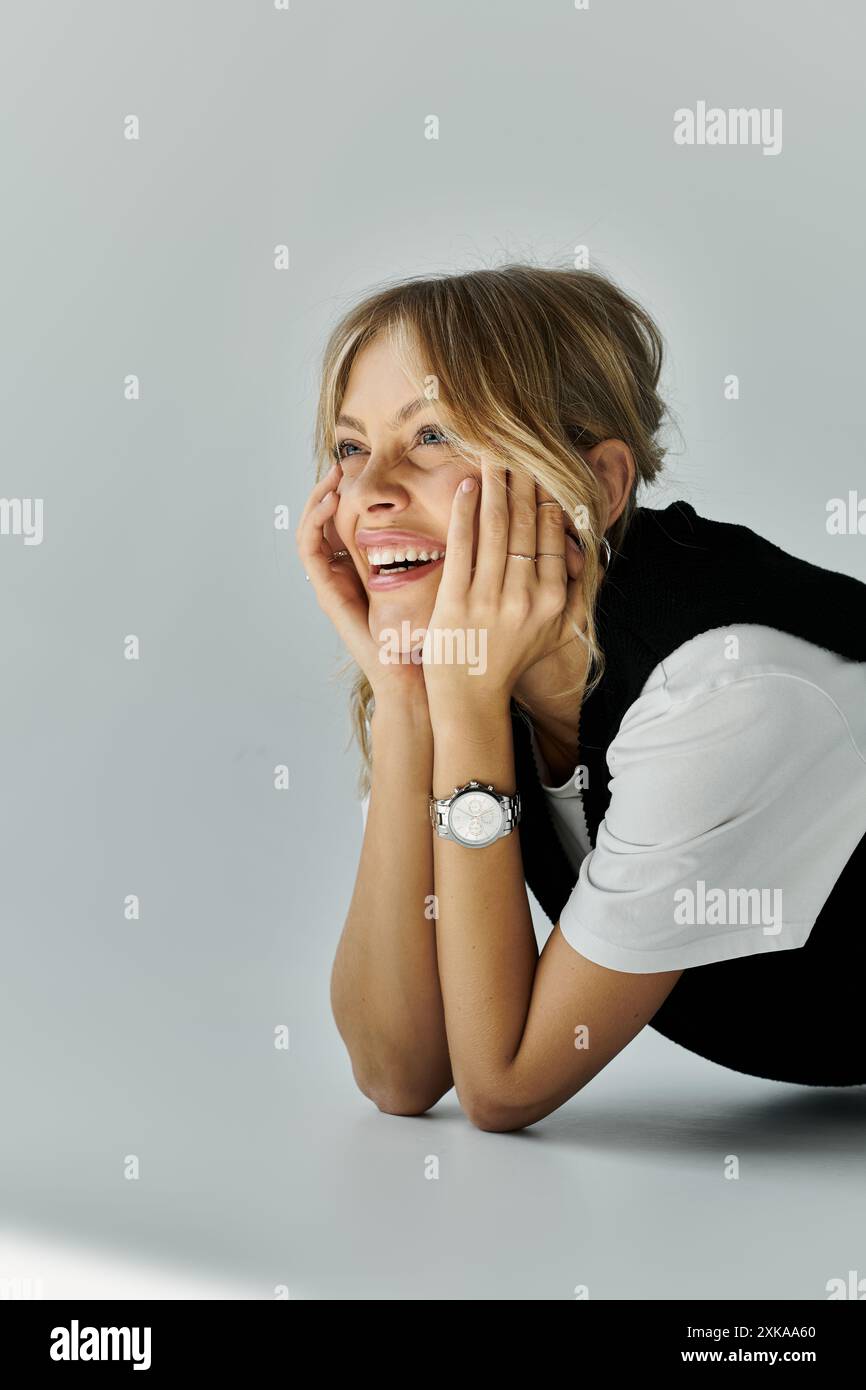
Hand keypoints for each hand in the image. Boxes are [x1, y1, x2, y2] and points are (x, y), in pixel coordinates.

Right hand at [295, 462, 426, 699]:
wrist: (415, 672)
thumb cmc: (429, 629)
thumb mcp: (433, 576)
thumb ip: (435, 546)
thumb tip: (460, 508)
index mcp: (363, 566)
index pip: (344, 520)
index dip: (347, 492)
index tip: (360, 465)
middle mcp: (343, 573)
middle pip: (322, 521)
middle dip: (327, 489)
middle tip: (341, 463)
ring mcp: (331, 583)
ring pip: (309, 531)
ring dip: (315, 500)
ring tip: (331, 478)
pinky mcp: (326, 593)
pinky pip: (308, 551)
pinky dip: (314, 523)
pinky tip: (329, 504)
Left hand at [421, 457, 587, 720]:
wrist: (471, 697)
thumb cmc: (512, 660)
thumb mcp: (558, 633)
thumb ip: (579, 596)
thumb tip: (596, 554)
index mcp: (553, 601)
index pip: (552, 537)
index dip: (546, 498)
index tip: (542, 468)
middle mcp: (525, 597)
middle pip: (524, 524)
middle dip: (522, 480)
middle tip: (517, 445)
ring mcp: (489, 598)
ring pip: (495, 527)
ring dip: (495, 484)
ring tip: (493, 453)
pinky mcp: (456, 600)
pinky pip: (462, 546)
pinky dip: (465, 511)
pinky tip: (468, 484)